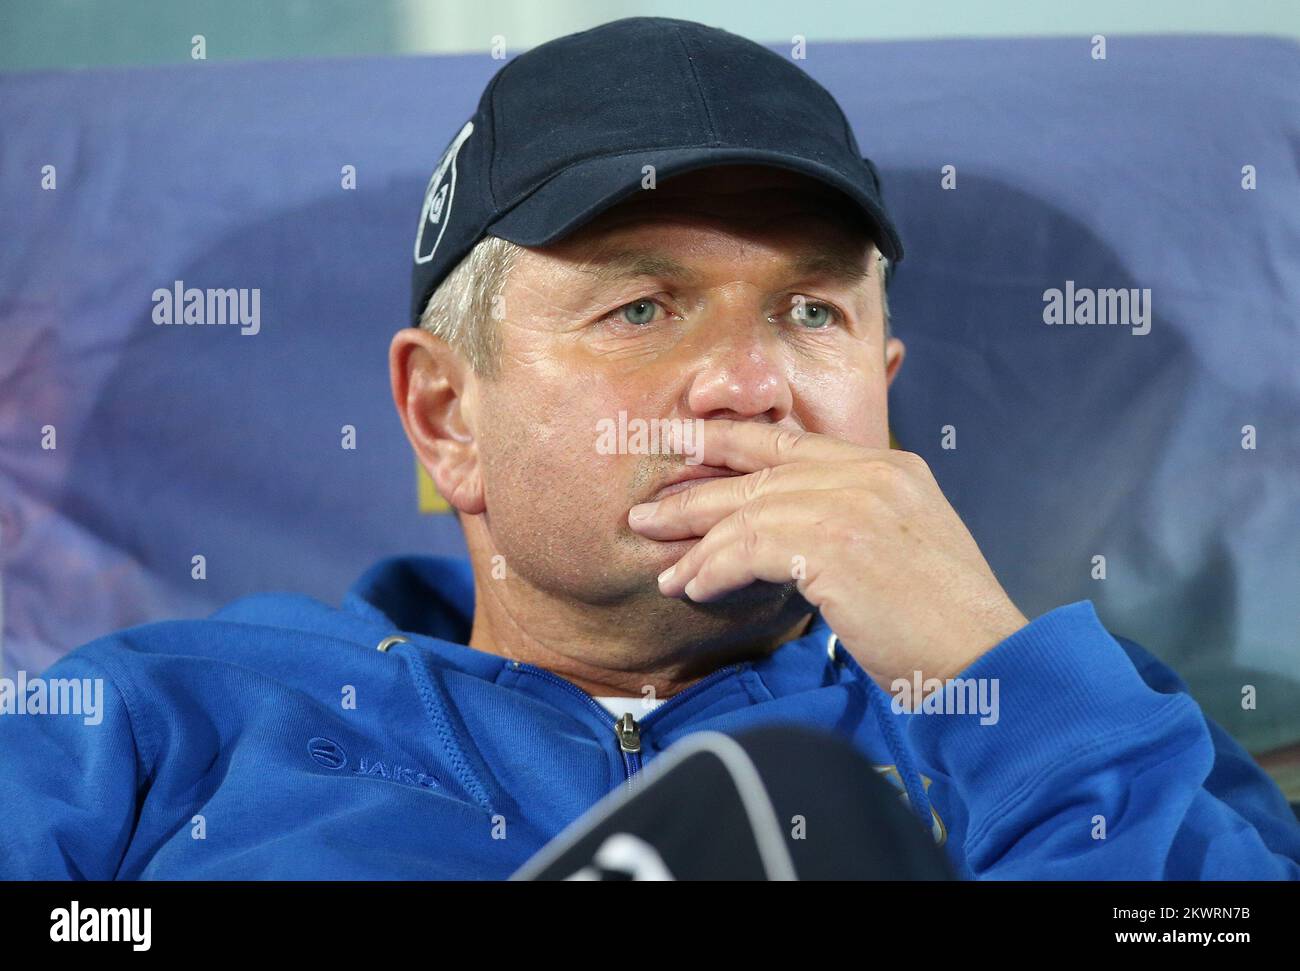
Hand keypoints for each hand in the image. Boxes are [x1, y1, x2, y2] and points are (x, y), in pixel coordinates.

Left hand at [626, 420, 1028, 687]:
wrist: (985, 658)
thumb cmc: (944, 624)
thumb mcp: (905, 550)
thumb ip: (856, 523)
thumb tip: (792, 539)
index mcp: (891, 467)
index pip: (794, 443)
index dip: (734, 443)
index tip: (688, 448)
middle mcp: (870, 473)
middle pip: (760, 470)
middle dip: (697, 491)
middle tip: (648, 511)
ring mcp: (851, 503)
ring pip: (747, 511)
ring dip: (697, 545)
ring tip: (666, 572)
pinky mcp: (830, 544)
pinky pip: (747, 548)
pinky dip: (713, 569)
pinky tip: (696, 588)